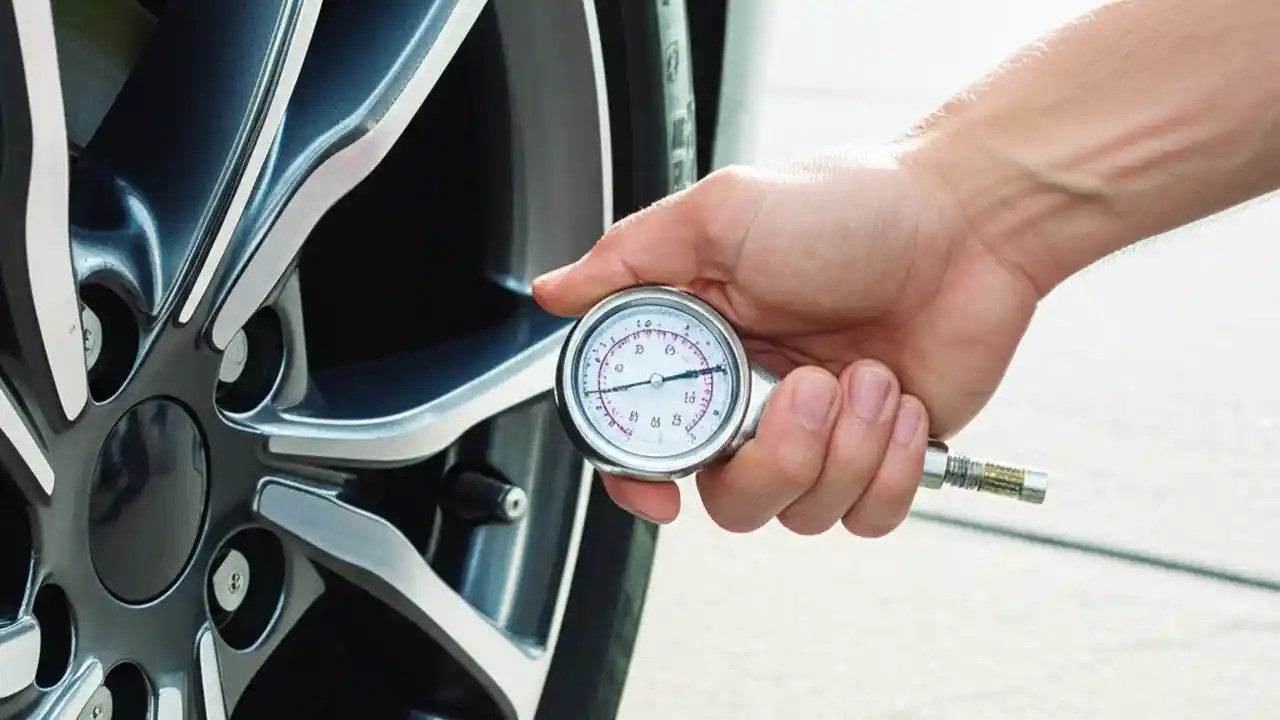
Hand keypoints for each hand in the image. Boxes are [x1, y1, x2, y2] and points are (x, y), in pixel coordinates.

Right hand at [532, 146, 1039, 536]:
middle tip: (810, 385)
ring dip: (843, 448)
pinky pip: (867, 515)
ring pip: (800, 513)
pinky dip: (889, 469)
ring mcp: (819, 434)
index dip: (640, 479)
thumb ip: (631, 258)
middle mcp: (754, 401)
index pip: (645, 440)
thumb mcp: (724, 214)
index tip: (664, 492)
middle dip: (774, 457)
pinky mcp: (881, 455)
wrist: (968, 224)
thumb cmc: (854, 207)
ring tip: (870, 376)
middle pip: (728, 496)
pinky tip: (899, 405)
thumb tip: (554, 291)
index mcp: (706, 350)